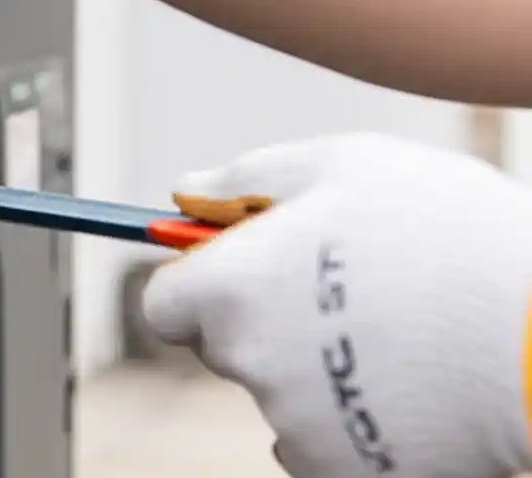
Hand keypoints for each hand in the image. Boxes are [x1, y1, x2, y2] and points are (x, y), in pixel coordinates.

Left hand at [143, 133, 531, 476]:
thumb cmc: (446, 230)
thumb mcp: (342, 165)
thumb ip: (245, 179)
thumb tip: (184, 192)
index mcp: (230, 290)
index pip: (166, 305)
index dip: (200, 285)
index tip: (244, 270)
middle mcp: (250, 365)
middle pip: (229, 347)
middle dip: (268, 319)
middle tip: (346, 289)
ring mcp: (300, 428)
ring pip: (285, 396)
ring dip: (319, 370)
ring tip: (401, 333)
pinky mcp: (349, 474)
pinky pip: (331, 447)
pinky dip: (358, 421)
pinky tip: (414, 386)